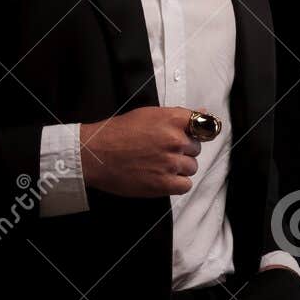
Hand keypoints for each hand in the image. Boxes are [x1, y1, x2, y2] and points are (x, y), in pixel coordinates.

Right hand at [77, 106, 208, 197]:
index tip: (195, 137)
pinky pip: (185, 185)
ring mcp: (170, 163)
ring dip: (178, 168)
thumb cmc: (116, 133)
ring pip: (191, 168)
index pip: (203, 125)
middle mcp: (174, 140)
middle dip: (182, 151)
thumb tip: (205, 114)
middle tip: (160, 151)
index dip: (198, 132)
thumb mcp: (147, 115)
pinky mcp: (163, 183)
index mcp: (171, 119)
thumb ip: (177, 116)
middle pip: (195, 149)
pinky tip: (161, 177)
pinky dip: (176, 183)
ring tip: (157, 165)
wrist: (94, 155)